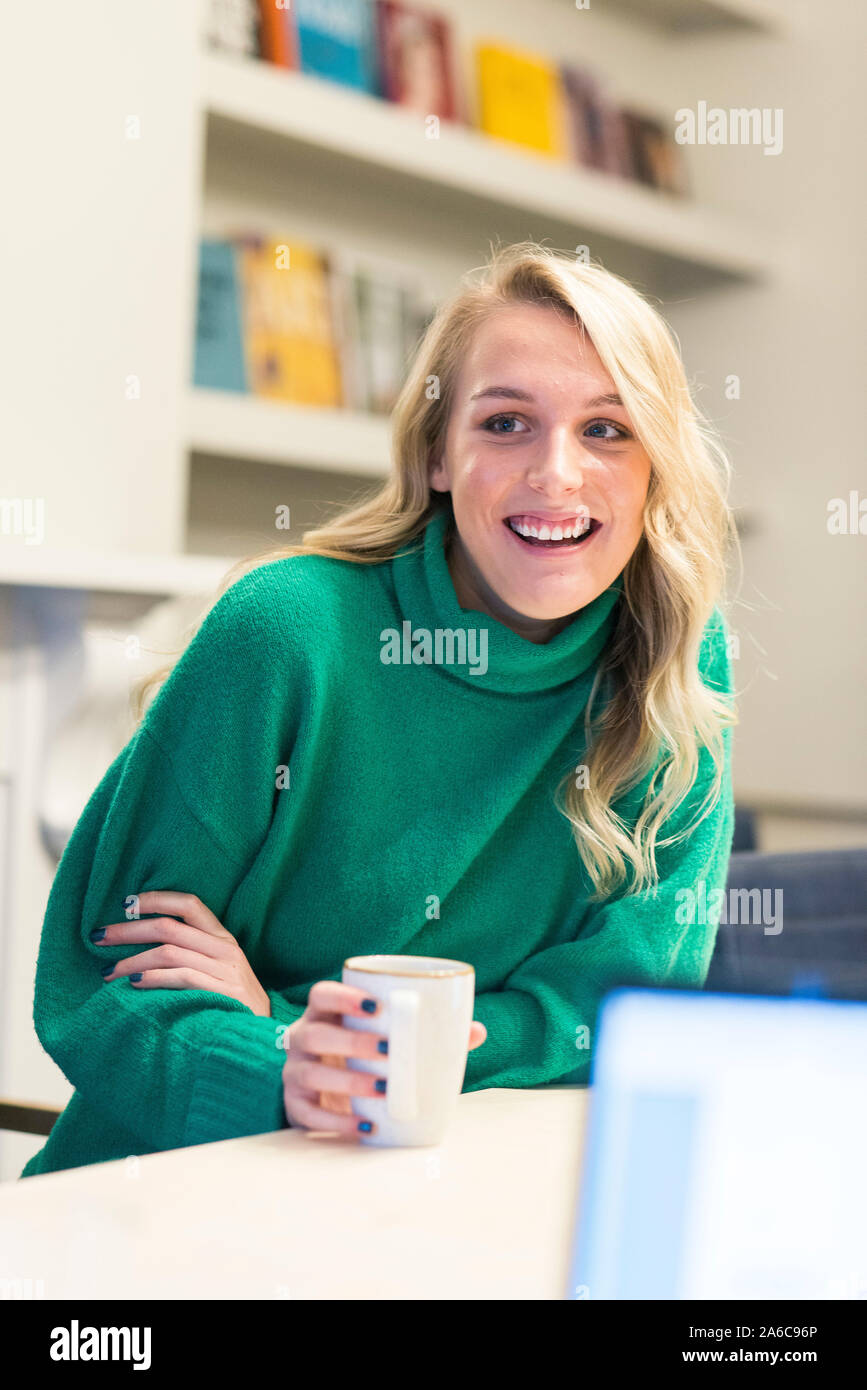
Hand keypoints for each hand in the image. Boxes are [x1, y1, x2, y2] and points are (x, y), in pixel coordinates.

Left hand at [91, 890, 270, 1016]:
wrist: (262, 1039)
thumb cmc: (231, 1006)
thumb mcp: (218, 973)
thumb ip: (190, 955)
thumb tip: (140, 946)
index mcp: (223, 939)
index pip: (190, 904)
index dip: (157, 899)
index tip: (127, 903)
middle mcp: (225, 949)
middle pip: (169, 927)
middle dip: (128, 930)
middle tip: (99, 937)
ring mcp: (226, 971)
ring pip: (169, 952)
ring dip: (132, 960)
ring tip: (108, 971)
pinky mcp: (224, 993)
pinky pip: (181, 977)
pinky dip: (154, 978)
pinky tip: (133, 984)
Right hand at [282, 980, 486, 1137]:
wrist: (335, 1094)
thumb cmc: (368, 1057)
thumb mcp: (392, 1041)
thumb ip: (431, 1033)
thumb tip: (476, 1031)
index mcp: (325, 1014)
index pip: (321, 995)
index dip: (343, 996)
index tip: (376, 1005)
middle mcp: (302, 1039)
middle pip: (314, 1034)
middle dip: (351, 1041)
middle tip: (388, 1050)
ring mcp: (294, 1073)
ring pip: (308, 1075)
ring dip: (346, 1083)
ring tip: (383, 1089)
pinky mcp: (296, 1107)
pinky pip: (307, 1116)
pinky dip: (336, 1124)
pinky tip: (364, 1126)